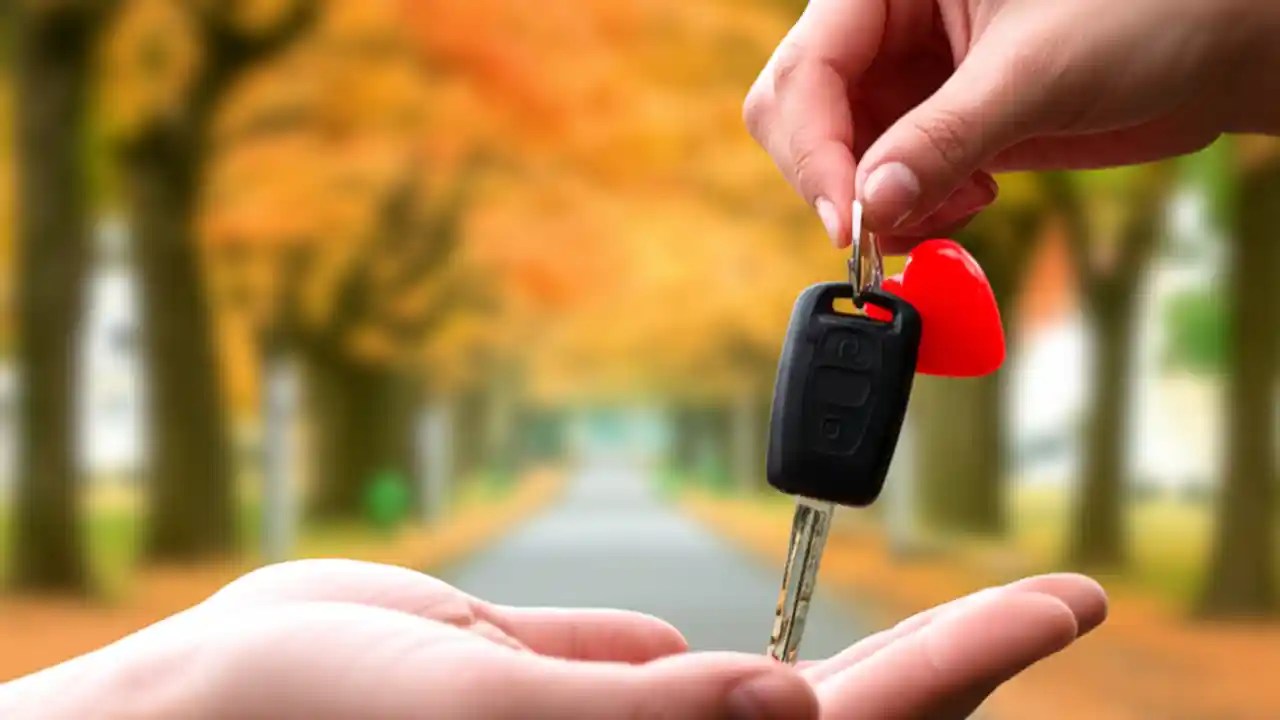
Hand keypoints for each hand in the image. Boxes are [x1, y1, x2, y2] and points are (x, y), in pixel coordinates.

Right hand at [0, 560, 1104, 718]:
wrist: (225, 700)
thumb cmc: (331, 719)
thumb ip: (644, 718)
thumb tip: (794, 710)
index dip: (971, 661)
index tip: (1065, 599)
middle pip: (853, 714)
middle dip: (961, 662)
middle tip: (1064, 603)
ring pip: (784, 688)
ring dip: (883, 658)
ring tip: (988, 633)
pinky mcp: (581, 684)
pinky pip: (682, 661)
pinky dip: (752, 641)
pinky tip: (794, 647)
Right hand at [744, 0, 1279, 250]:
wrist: (1216, 45)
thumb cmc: (1149, 11)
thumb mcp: (1036, 71)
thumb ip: (945, 139)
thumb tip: (870, 208)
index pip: (807, 70)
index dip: (814, 149)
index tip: (847, 219)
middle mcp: (889, 25)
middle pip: (805, 117)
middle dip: (839, 181)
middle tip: (882, 230)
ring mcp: (911, 77)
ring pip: (844, 159)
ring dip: (882, 204)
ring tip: (953, 206)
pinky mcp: (938, 122)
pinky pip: (889, 181)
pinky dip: (913, 210)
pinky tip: (968, 198)